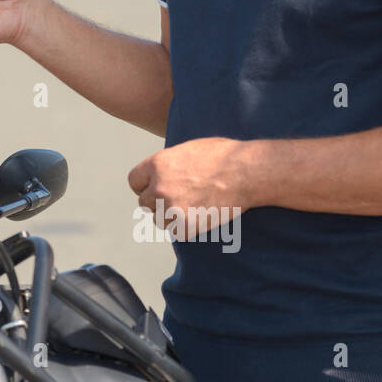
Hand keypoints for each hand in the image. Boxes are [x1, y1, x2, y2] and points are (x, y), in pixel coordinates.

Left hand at [127, 137, 252, 238]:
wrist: (246, 173)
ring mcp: (171, 208)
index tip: (155, 187)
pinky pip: (176, 232)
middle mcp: (159, 187)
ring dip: (170, 216)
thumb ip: (168, 164)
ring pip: (159, 220)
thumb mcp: (187, 150)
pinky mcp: (186, 225)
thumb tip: (158, 173)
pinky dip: (185, 228)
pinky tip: (199, 216)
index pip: (134, 181)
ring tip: (190, 207)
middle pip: (144, 202)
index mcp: (157, 165)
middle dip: (157, 202)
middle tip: (178, 199)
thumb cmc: (223, 156)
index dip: (145, 185)